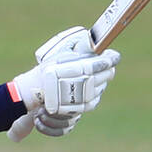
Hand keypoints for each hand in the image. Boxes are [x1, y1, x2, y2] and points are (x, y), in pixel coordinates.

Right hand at [8, 26, 120, 140]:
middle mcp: (86, 83)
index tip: (114, 56)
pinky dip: (96, 92)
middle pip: (107, 74)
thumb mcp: (63, 54)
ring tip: (91, 76)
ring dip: (101, 80)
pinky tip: (90, 87)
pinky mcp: (83, 107)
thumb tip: (95, 45)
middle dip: (107, 68)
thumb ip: (80, 50)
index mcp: (83, 68)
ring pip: (103, 86)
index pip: (105, 63)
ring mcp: (85, 96)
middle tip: (104, 65)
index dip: (112, 58)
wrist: (36, 90)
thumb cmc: (48, 69)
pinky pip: (96, 98)